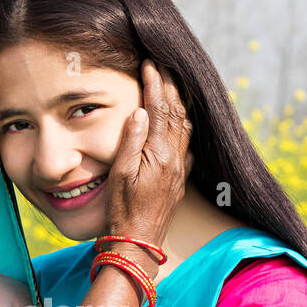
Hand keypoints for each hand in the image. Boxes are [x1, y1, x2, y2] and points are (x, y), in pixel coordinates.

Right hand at [103, 60, 192, 256]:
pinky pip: (187, 146)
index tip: (150, 64)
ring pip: (185, 128)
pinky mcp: (179, 180)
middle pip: (177, 114)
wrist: (138, 242)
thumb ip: (131, 140)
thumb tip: (141, 110)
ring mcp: (180, 170)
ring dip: (179, 104)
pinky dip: (184, 127)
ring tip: (173, 86)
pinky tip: (180, 124)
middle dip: (170, 87)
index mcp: (159, 154)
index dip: (155, 84)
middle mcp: (175, 159)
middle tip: (163, 66)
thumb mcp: (119, 173)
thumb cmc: (122, 210)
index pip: (159, 109)